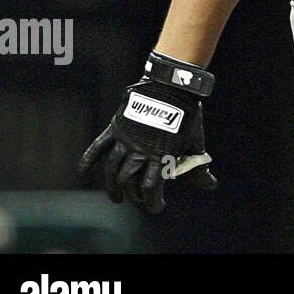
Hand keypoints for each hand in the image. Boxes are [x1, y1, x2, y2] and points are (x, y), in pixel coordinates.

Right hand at [80, 62, 216, 213]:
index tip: (158, 206)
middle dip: (133, 195)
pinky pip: (97, 147)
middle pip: (128, 182)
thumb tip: (210, 185)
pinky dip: (88, 159)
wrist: (172, 87)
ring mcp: (125, 140)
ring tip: (116, 197)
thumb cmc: (187, 115)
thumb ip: (198, 166)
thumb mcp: (195, 142)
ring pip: (111, 171)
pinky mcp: (115, 128)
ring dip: (112, 187)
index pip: (151, 188)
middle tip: (136, 199)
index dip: (153, 203)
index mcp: (160, 156)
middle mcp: (139, 151)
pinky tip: (83, 171)